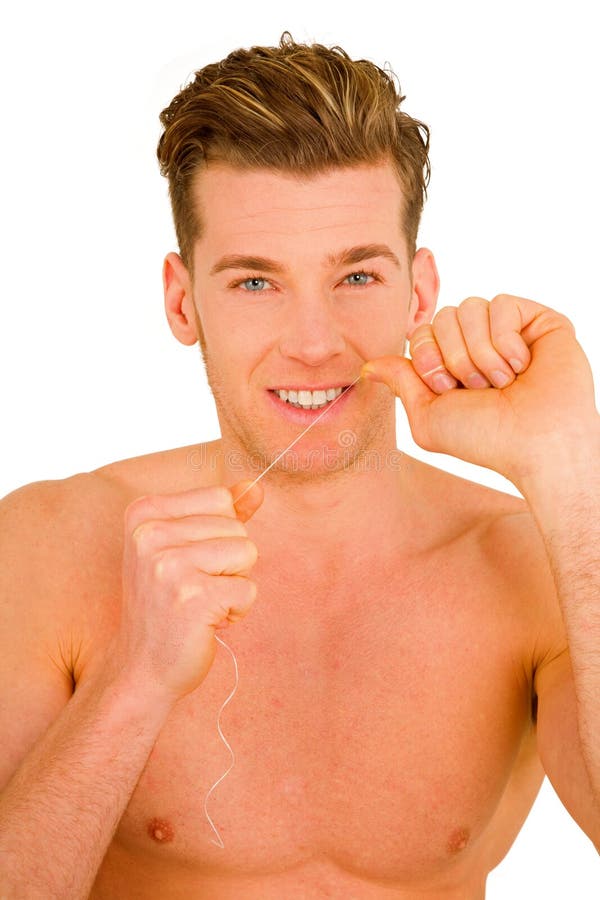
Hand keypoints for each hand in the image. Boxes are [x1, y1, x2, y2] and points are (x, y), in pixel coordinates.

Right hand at [110, 480, 263, 703]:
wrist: (141, 668)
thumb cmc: (168, 604)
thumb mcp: (186, 548)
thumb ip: (222, 515)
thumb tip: (256, 487)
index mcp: (144, 512)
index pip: (221, 499)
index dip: (220, 534)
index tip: (189, 563)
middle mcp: (150, 534)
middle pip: (237, 527)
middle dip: (229, 562)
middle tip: (193, 589)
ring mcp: (169, 566)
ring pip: (247, 553)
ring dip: (234, 585)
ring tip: (201, 604)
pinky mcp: (192, 598)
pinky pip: (248, 589)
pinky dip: (236, 610)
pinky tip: (205, 622)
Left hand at [361, 294, 597, 486]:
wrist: (536, 443)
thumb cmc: (485, 437)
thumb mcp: (427, 416)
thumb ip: (400, 382)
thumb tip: (368, 366)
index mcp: (453, 363)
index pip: (421, 332)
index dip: (427, 357)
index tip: (448, 389)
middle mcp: (480, 343)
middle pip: (442, 316)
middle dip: (453, 356)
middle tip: (478, 388)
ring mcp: (509, 330)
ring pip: (470, 307)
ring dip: (480, 352)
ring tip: (501, 381)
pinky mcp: (538, 320)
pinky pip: (502, 303)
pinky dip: (506, 339)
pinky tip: (521, 365)